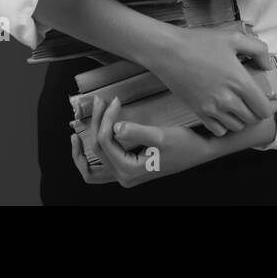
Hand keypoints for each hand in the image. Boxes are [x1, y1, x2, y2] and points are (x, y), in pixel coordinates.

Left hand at [71, 95, 212, 187]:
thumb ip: (137, 132)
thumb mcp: (162, 136)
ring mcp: (126, 175)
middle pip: (96, 152)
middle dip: (95, 125)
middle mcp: (124, 177)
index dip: (106, 118)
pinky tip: (93, 142)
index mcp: (129, 170)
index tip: (115, 100)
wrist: (201, 151)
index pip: (105, 141)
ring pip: (92, 170)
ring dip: (82, 154)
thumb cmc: (185, 144)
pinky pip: (102, 169)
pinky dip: (93, 158)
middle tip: (99, 103)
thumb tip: (115, 127)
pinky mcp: (129, 170)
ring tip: (76, 136)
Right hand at [149, 25, 276, 136]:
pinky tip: (224, 113)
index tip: (273, 99)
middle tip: (255, 100)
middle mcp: (227, 100)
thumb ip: (258, 49)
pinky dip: (225, 125)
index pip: (264, 109)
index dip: (272, 106)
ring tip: (240, 106)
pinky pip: (218, 130)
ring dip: (242, 119)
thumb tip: (268, 65)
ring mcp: (211, 109)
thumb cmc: (200, 42)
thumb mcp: (233, 38)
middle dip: (257, 111)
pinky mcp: (198, 113)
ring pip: (236, 126)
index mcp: (239, 82)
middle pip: (252, 120)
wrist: (168, 51)